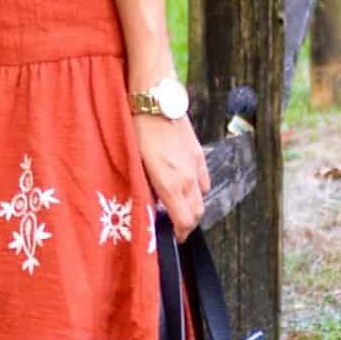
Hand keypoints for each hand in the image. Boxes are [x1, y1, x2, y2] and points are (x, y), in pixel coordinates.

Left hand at [132, 111, 210, 241]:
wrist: (155, 102)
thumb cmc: (138, 133)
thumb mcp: (136, 165)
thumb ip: (146, 189)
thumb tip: (151, 204)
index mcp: (171, 185)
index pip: (185, 222)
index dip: (180, 234)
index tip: (172, 237)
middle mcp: (188, 179)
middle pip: (197, 214)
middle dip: (187, 225)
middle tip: (174, 227)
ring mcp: (196, 166)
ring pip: (202, 198)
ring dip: (193, 208)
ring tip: (179, 208)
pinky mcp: (199, 153)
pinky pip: (205, 180)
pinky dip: (198, 190)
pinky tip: (187, 187)